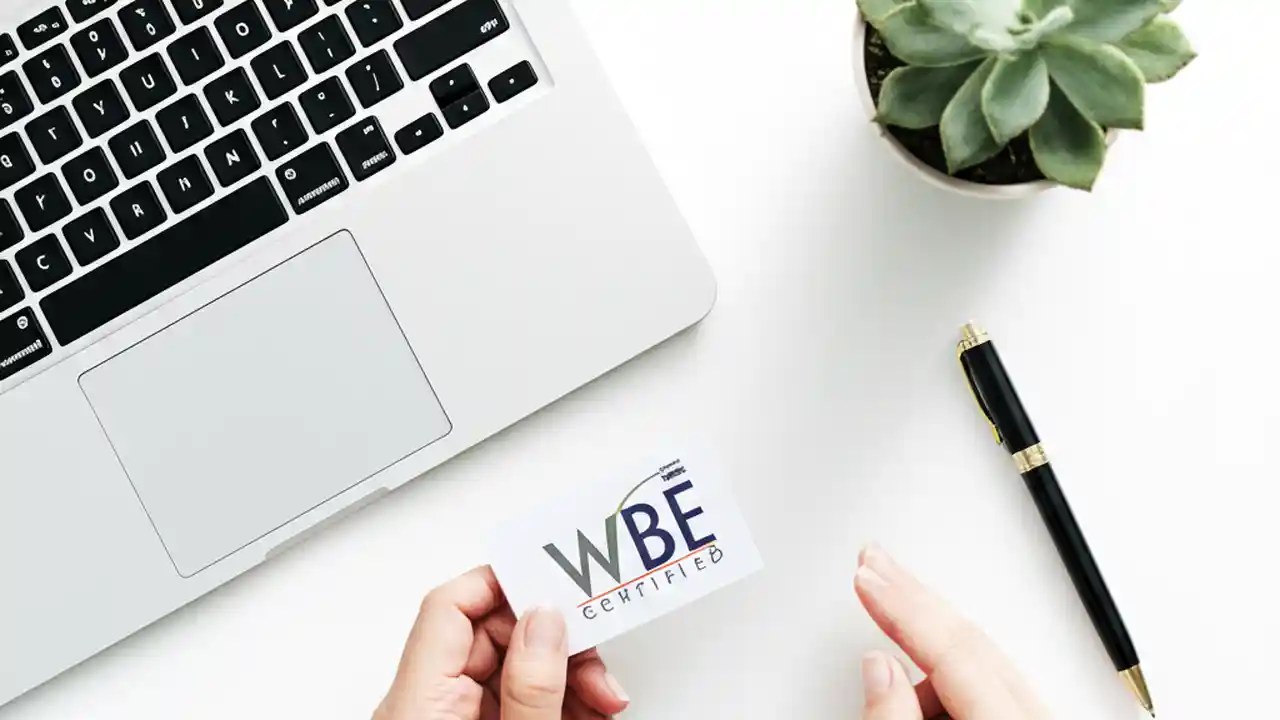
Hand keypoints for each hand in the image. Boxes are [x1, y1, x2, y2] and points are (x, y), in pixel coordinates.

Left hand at [374, 566, 629, 719]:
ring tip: (601, 697)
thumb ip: (531, 686)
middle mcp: (424, 706)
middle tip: (594, 659)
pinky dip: (554, 700)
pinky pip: (511, 701)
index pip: (451, 604)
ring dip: (565, 675)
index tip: (557, 578)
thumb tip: (546, 621)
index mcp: (417, 701)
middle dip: (555, 641)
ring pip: (510, 668)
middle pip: (491, 634)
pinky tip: (586, 711)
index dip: (506, 580)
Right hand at [855, 545, 1050, 719]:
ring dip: (924, 651)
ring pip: (976, 662)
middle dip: (913, 599)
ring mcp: (1034, 717)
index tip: (866, 578)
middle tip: (874, 560)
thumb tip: (878, 666)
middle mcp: (1035, 717)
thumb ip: (893, 718)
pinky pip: (983, 683)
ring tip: (881, 663)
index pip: (955, 650)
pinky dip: (943, 678)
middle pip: (972, 641)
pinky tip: (908, 695)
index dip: (903, 609)